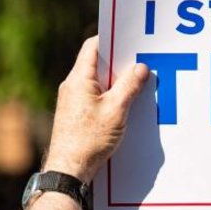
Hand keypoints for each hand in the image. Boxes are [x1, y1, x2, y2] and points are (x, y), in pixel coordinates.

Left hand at [43, 37, 151, 182]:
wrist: (69, 169)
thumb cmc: (89, 141)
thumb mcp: (116, 111)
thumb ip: (129, 86)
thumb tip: (140, 68)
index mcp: (79, 79)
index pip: (93, 46)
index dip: (112, 40)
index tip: (130, 41)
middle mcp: (72, 86)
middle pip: (97, 64)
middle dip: (119, 64)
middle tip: (140, 64)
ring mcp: (73, 100)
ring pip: (98, 82)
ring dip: (116, 83)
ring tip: (136, 87)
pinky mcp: (76, 114)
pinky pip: (95, 97)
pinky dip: (110, 97)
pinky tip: (124, 107)